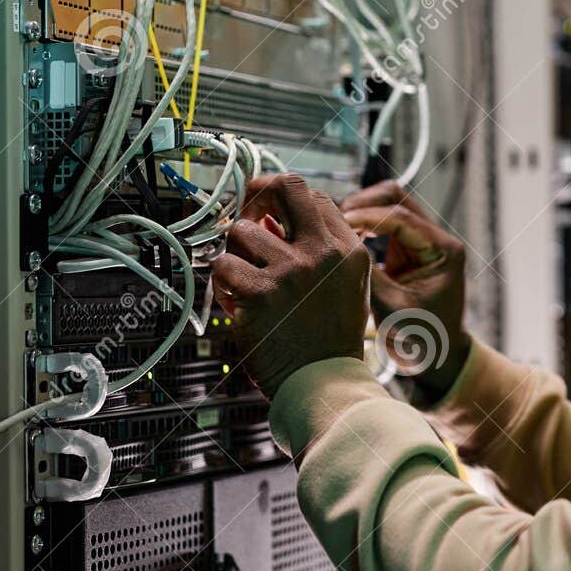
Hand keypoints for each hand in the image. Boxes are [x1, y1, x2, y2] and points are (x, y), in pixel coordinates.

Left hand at [210, 174, 370, 398]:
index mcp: (348, 250)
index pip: (314, 196)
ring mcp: (292, 270)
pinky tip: (236, 302)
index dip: (286, 203)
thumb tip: (273, 221)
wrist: (324, 383)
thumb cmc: (329, 342)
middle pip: (283, 187)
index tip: (272, 218)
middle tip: (250, 219)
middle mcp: (323, 252)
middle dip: (257, 195)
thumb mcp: (346, 287)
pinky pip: (222, 265)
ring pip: (240, 230)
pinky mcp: (261, 292)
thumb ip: (320, 250)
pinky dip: (221, 284)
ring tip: (245, 280)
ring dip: (235, 254)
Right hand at [339, 180, 469, 397]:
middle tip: (333, 221)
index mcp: (442, 250)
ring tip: (333, 229)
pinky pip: (380, 225)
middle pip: (395, 198)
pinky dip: (360, 227)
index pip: (400, 216)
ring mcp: (419, 242)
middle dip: (362, 204)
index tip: (337, 225)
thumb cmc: (424, 338)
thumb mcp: (391, 308)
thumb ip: (366, 274)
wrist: (437, 356)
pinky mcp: (404, 250)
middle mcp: (434, 239)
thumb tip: (335, 247)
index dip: (365, 216)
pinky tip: (340, 240)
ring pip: (386, 206)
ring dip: (359, 213)